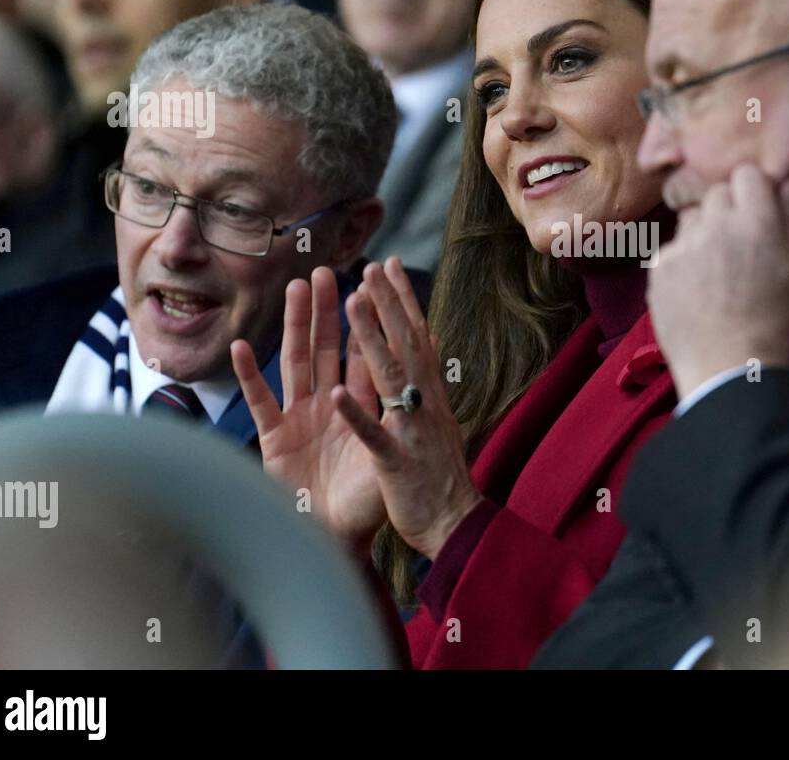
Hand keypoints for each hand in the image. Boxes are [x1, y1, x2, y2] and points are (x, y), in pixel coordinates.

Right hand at [230, 267, 386, 557]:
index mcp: (359, 408)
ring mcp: (299, 419)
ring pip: (297, 362)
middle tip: (327, 272)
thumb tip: (426, 383)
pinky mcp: (275, 440)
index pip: (364, 356)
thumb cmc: (367, 505)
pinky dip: (250, 375)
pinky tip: (242, 347)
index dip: (366, 322)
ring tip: (297, 290)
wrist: (338, 542)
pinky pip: (261, 402)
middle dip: (328, 311)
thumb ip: (401, 414)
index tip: (369, 283)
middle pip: (327, 349)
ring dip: (297, 327)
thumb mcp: (393, 454)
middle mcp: (327, 406)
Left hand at [331, 258, 482, 560]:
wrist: (453, 525)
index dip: (401, 300)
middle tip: (369, 266)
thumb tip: (430, 339)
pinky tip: (335, 393)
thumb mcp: (438, 418)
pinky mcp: (394, 463)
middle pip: (402, 344)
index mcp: (429, 394)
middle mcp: (422, 404)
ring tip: (352, 303)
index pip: (414, 336)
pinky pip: (372, 435)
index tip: (388, 264)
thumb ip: (430, 380)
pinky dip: (355, 415)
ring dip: (369, 337)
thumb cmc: (439, 474)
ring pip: (386, 376)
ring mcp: (409, 430)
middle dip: (385, 303)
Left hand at [647, 166, 788, 398]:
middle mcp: (716, 226)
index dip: (753, 189)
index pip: (746, 173)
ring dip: (703, 232)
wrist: (728, 371)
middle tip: (739, 242)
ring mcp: (683, 246)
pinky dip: (683, 260)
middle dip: (728, 208)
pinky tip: (697, 289)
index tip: (758, 208)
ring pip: (691, 218)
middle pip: (716, 192)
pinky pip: (673, 248)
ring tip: (717, 269)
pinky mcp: (658, 268)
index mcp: (757, 224)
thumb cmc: (777, 324)